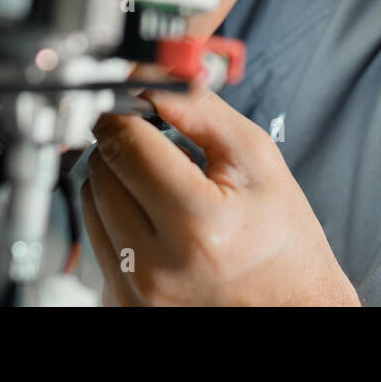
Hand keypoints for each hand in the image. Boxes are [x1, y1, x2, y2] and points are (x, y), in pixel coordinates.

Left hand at [80, 82, 360, 305]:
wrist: (291, 306)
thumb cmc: (282, 240)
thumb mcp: (256, 159)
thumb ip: (199, 110)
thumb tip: (150, 75)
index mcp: (199, 225)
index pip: (126, 144)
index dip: (127, 112)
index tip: (134, 102)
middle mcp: (158, 266)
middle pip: (100, 171)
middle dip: (124, 145)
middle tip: (161, 146)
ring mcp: (135, 292)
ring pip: (89, 202)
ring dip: (117, 181)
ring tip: (165, 188)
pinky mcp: (121, 304)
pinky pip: (96, 239)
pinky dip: (118, 218)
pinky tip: (158, 221)